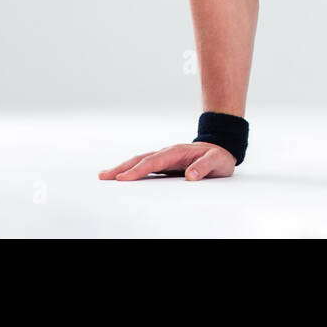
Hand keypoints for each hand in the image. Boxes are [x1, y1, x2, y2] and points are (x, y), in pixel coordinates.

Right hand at [98, 142, 235, 180]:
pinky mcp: (166, 164)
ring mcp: (166, 158)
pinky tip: (122, 178)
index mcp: (177, 151)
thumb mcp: (217, 161)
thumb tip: (191, 175)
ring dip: (123, 168)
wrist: (222, 149)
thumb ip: (205, 166)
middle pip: (141, 160)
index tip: (123, 178)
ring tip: (105, 176)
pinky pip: (146, 167)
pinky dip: (133, 171)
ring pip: (141, 162)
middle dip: (122, 168)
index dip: (138, 170)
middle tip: (104, 176)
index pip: (154, 161)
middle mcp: (168, 153)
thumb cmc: (219, 156)